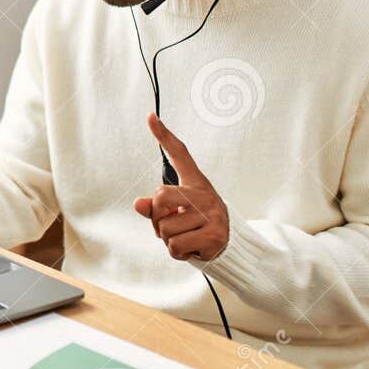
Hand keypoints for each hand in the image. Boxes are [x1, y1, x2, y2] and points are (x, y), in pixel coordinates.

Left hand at [133, 112, 229, 261]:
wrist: (229, 246)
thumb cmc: (196, 224)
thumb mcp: (176, 212)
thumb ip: (155, 206)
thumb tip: (138, 203)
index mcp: (194, 183)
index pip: (179, 154)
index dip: (164, 135)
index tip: (150, 116)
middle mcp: (204, 194)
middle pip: (160, 198)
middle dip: (158, 217)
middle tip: (173, 223)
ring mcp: (211, 215)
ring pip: (165, 229)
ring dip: (168, 239)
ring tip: (186, 236)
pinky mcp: (213, 236)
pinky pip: (175, 246)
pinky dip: (177, 252)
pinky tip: (192, 248)